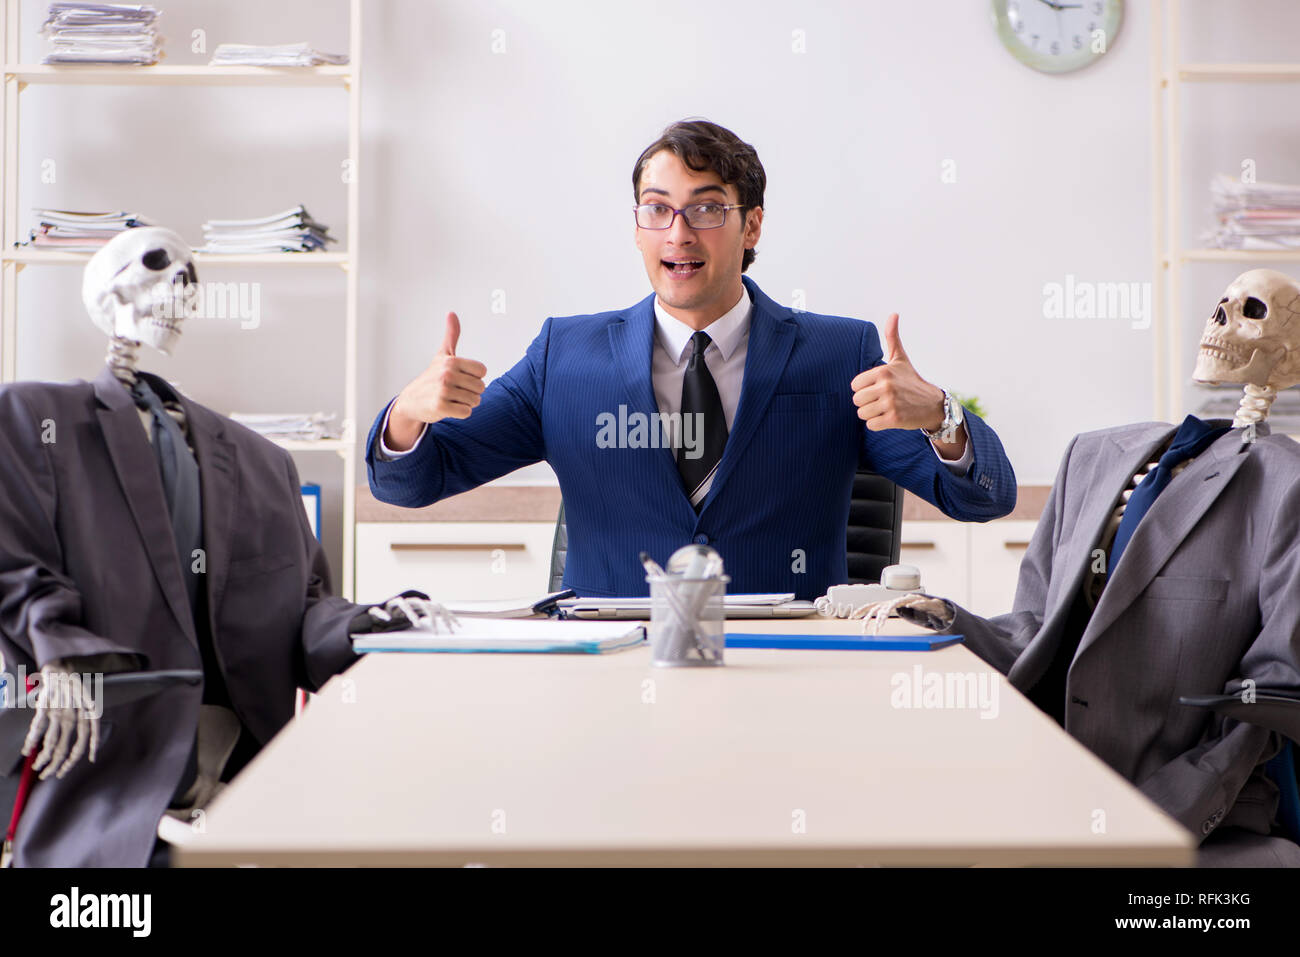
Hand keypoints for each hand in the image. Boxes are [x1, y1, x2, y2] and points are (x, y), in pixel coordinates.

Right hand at [21, 662, 99, 779]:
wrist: (61, 667)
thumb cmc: (75, 689)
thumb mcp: (87, 705)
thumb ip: (86, 724)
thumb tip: (89, 751)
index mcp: (86, 715)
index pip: (82, 742)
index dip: (73, 760)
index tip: (63, 772)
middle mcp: (73, 715)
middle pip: (65, 748)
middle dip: (55, 765)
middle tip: (47, 775)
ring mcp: (58, 711)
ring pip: (51, 742)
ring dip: (43, 758)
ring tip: (36, 766)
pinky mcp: (45, 706)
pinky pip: (38, 727)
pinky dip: (32, 741)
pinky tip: (27, 749)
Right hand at [385, 312, 488, 451]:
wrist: (411, 400)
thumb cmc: (431, 377)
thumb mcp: (443, 355)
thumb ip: (451, 335)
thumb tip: (452, 313)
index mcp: (451, 361)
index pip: (482, 371)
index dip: (474, 377)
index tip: (461, 377)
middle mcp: (447, 374)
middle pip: (480, 388)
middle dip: (471, 392)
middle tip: (455, 390)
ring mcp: (443, 391)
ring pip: (475, 401)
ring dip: (466, 403)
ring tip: (451, 398)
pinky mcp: (440, 407)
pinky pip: (466, 412)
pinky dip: (460, 413)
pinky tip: (448, 407)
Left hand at [850, 314, 945, 431]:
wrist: (932, 404)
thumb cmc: (911, 380)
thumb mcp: (900, 358)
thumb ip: (892, 337)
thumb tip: (894, 313)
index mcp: (883, 371)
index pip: (855, 385)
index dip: (864, 389)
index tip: (877, 388)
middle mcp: (886, 386)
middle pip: (857, 400)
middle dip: (866, 403)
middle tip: (881, 400)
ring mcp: (890, 403)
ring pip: (862, 414)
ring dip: (871, 414)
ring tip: (885, 408)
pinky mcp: (894, 419)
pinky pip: (871, 425)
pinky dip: (877, 424)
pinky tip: (889, 417)